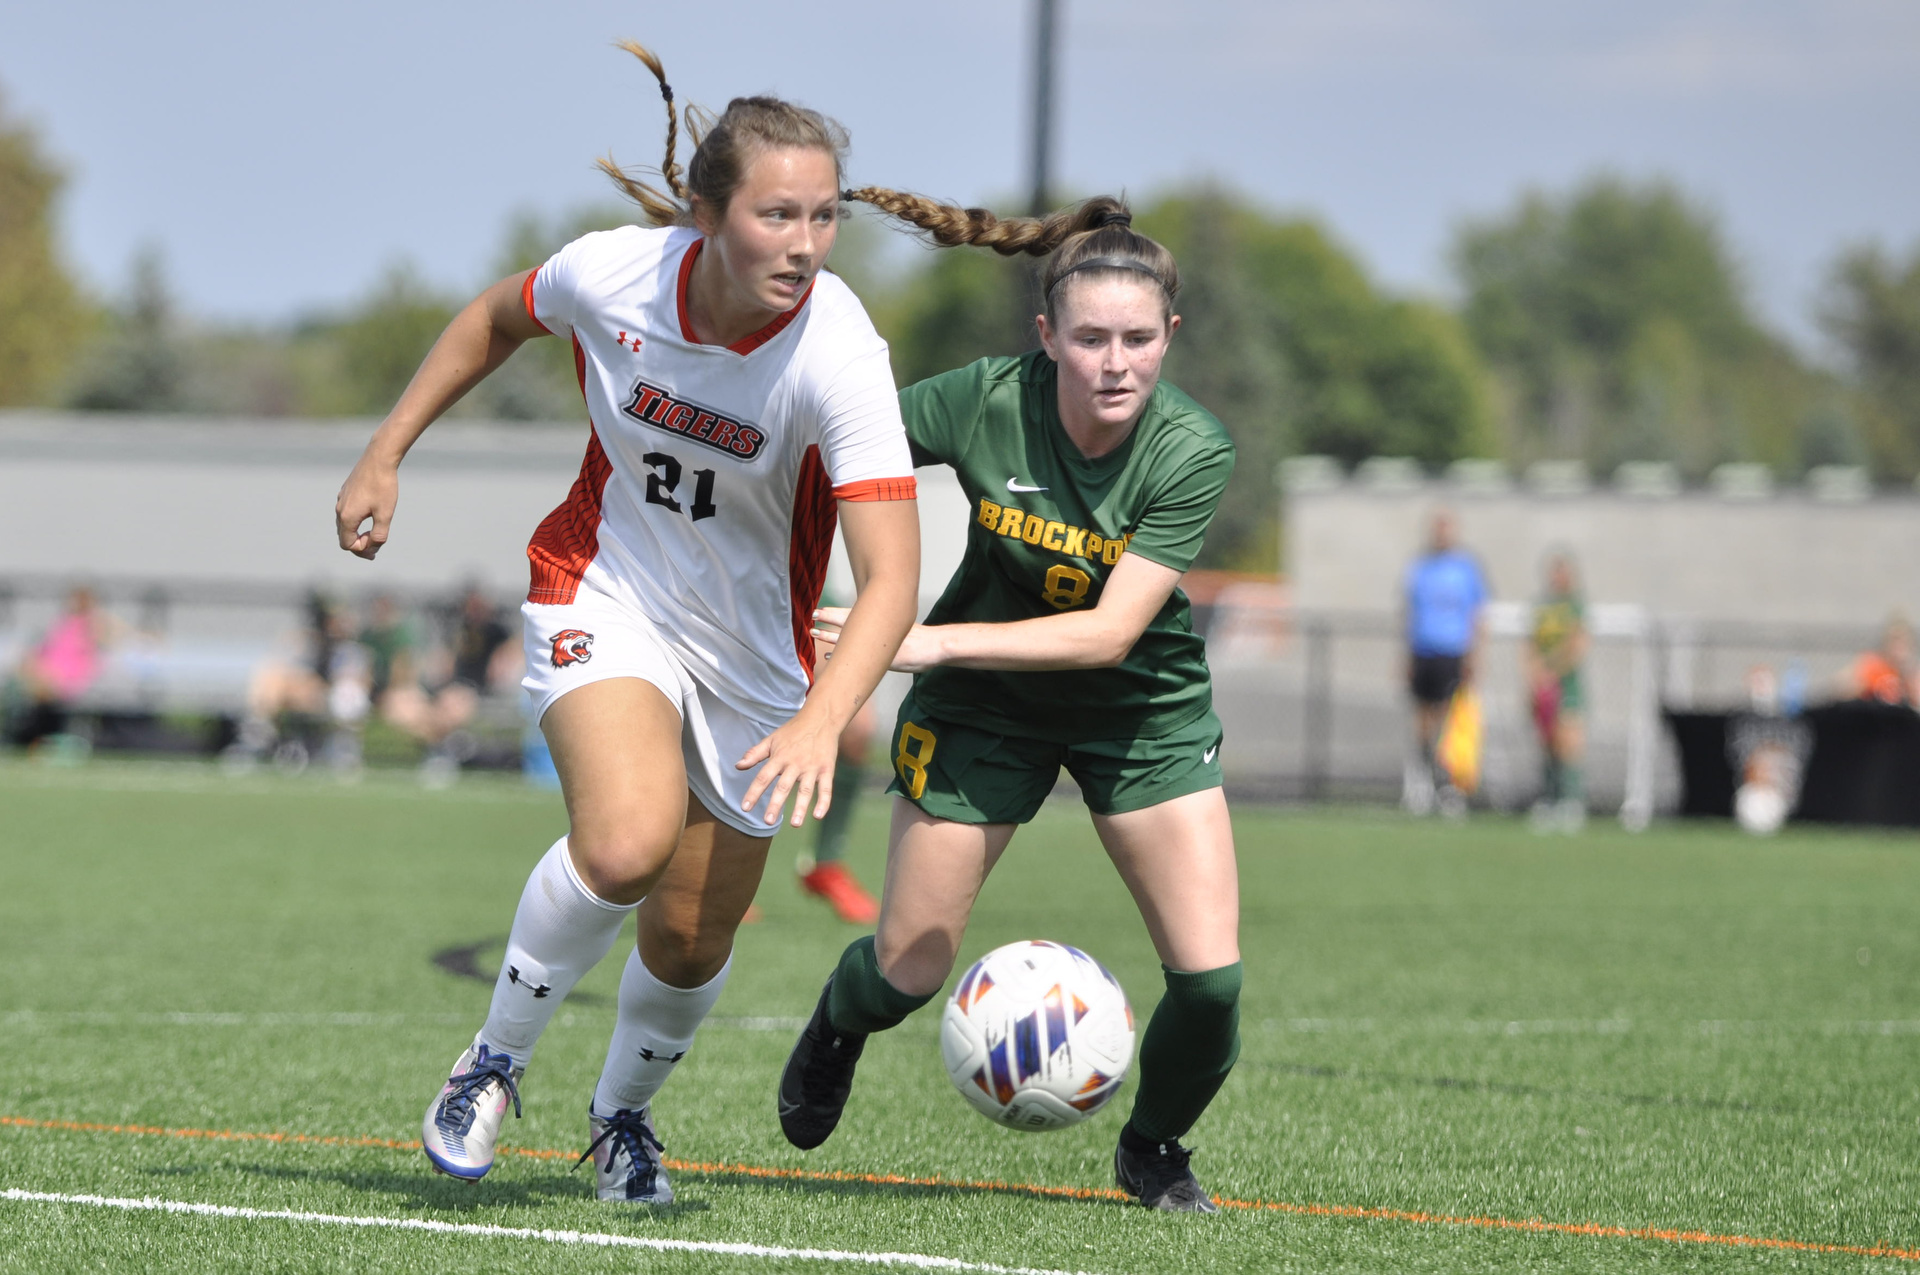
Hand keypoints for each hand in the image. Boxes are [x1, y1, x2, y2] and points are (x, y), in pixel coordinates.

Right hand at [335, 450, 399, 559]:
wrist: (378, 459)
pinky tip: (369, 516)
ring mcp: (341, 500)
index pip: (348, 545)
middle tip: (375, 547)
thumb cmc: (383, 486)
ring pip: (344, 524)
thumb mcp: (385, 514)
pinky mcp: (345, 492)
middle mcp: (340, 509)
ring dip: (356, 533)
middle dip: (359, 544)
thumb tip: (372, 549)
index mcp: (347, 517)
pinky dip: (355, 521)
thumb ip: (379, 535)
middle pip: (344, 536)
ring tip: (373, 534)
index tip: (377, 545)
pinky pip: (346, 513)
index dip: (362, 550)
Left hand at [736, 705, 843, 828]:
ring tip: (795, 824)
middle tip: (768, 821)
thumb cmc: (794, 730)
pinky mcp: (827, 769)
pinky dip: (824, 802)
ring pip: (805, 790)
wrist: (821, 718)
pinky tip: (818, 815)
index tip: (745, 807)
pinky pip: (826, 788)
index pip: (763, 777)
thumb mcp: (772, 739)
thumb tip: (738, 766)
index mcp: (779, 757)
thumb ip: (755, 754)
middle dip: (776, 804)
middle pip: (783, 786)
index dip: (753, 793)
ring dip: (800, 807)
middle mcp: (795, 763)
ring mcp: (812, 767)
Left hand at [813, 608, 943, 673]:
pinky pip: (856, 656)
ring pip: (848, 637)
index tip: (820, 610)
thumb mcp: (898, 626)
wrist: (934, 647)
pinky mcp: (879, 657)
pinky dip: (841, 654)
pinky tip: (829, 654)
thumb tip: (871, 625)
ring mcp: (877, 644)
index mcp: (879, 620)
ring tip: (814, 632)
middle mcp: (876, 630)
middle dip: (828, 619)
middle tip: (812, 615)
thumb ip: (883, 626)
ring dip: (829, 635)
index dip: (834, 612)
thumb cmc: (918, 639)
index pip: (851, 614)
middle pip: (847, 621)